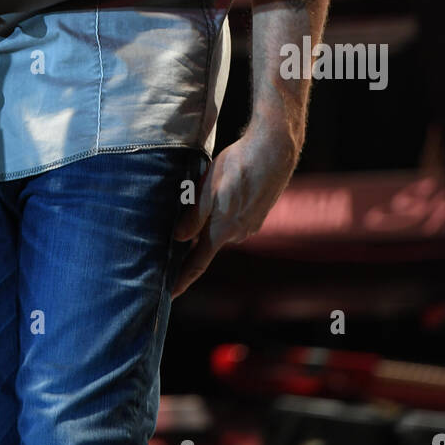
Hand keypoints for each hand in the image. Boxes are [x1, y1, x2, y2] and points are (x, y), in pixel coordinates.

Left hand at [171, 125, 297, 298]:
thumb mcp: (208, 189)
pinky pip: (234, 218)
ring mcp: (251, 223)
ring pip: (222, 227)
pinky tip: (221, 193)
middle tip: (173, 236)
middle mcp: (239, 233)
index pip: (198, 262)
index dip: (183, 279)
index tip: (170, 294)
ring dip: (210, 219)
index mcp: (223, 231)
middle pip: (209, 243)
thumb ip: (194, 217)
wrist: (274, 149)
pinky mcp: (259, 211)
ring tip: (199, 201)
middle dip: (193, 241)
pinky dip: (223, 211)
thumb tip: (178, 239)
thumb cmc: (238, 166)